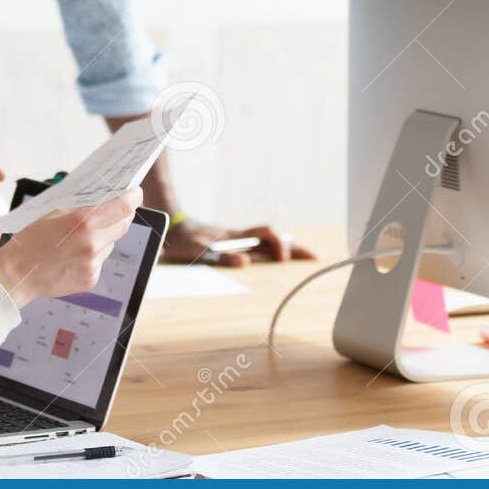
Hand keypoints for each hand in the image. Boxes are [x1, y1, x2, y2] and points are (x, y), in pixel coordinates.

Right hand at [0, 189, 142, 305]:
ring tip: (82, 236)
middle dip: (123, 214)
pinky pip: (101, 260)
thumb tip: (106, 200)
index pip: (124, 206)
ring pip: (111, 243)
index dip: (133, 197)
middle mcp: (92, 244)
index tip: (135, 192)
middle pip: (124, 224)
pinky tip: (75, 254)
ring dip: (105, 235)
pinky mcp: (91, 278)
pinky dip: (94, 253)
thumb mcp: (54, 213)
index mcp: (83, 222)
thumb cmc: (30, 241)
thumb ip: (83, 208)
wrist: (16, 275)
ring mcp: (93, 264)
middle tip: (118, 208)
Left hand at [162, 220, 315, 266]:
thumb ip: (222, 257)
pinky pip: (260, 246)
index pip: (266, 235)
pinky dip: (274, 250)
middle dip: (295, 247)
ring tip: (304, 258)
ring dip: (287, 248)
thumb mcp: (200, 250)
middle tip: (314, 257)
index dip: (280, 244)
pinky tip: (278, 258)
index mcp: (236, 237)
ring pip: (269, 242)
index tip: (286, 258)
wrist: (174, 226)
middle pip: (275, 239)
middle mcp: (241, 237)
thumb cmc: (185, 239)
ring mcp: (239, 240)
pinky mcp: (234, 244)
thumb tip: (245, 262)